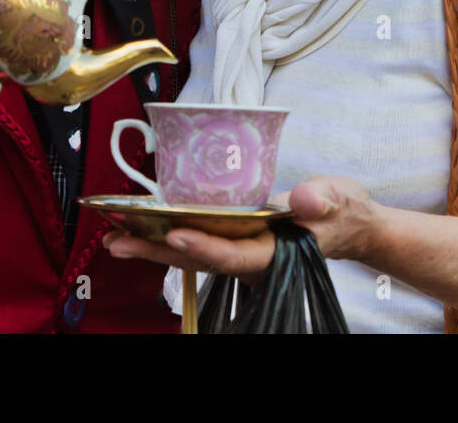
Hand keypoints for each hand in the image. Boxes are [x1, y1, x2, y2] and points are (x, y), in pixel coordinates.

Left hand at [102, 176, 378, 282]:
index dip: (203, 248)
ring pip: (189, 253)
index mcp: (273, 254)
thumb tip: (304, 199)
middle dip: (156, 252)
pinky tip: (135, 226)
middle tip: (116, 242)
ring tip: (112, 237)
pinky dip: (163, 234)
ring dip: (150, 245)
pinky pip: (193, 240)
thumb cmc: (341, 210)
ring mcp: (239, 251)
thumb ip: (322, 200)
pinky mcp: (232, 240)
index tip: (174, 235)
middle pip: (197, 259)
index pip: (233, 256)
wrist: (345, 224)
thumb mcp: (338, 199)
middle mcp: (249, 259)